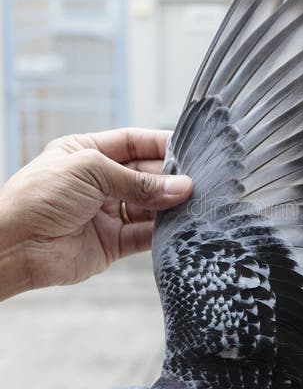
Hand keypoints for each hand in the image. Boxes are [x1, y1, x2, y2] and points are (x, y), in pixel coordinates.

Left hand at [0, 129, 191, 293]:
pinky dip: (162, 232)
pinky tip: (179, 225)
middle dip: (170, 177)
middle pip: (145, 175)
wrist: (14, 245)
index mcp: (87, 153)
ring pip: (149, 206)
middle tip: (198, 180)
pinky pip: (144, 235)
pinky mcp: (111, 243)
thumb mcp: (90, 171)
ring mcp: (105, 212)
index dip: (160, 144)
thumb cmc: (39, 197)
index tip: (189, 148)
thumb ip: (137, 180)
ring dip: (169, 205)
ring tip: (194, 202)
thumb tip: (180, 186)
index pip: (133, 143)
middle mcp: (98, 181)